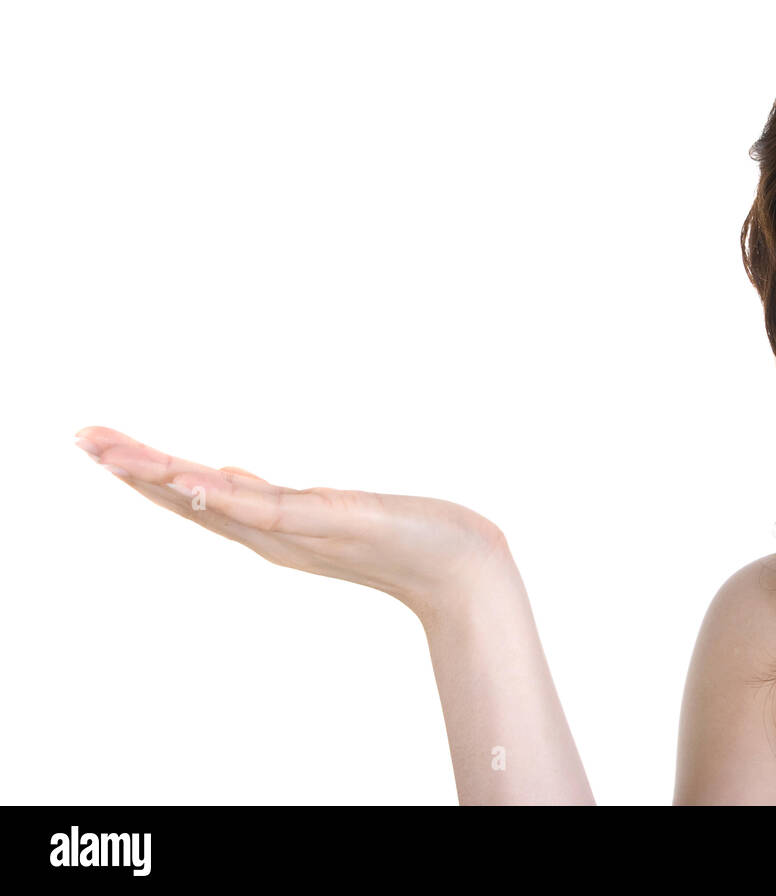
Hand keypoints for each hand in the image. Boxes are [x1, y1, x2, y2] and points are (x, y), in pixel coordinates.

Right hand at [73, 426, 514, 617]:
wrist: (460, 569)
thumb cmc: (403, 537)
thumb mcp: (328, 509)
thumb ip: (274, 497)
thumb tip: (231, 473)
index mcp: (270, 525)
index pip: (193, 496)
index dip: (146, 474)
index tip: (103, 445)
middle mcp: (273, 535)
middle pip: (189, 499)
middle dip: (134, 469)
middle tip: (82, 438)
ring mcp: (296, 532)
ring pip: (214, 501)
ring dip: (162, 476)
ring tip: (110, 450)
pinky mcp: (326, 525)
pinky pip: (264, 507)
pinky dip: (223, 493)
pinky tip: (188, 474)